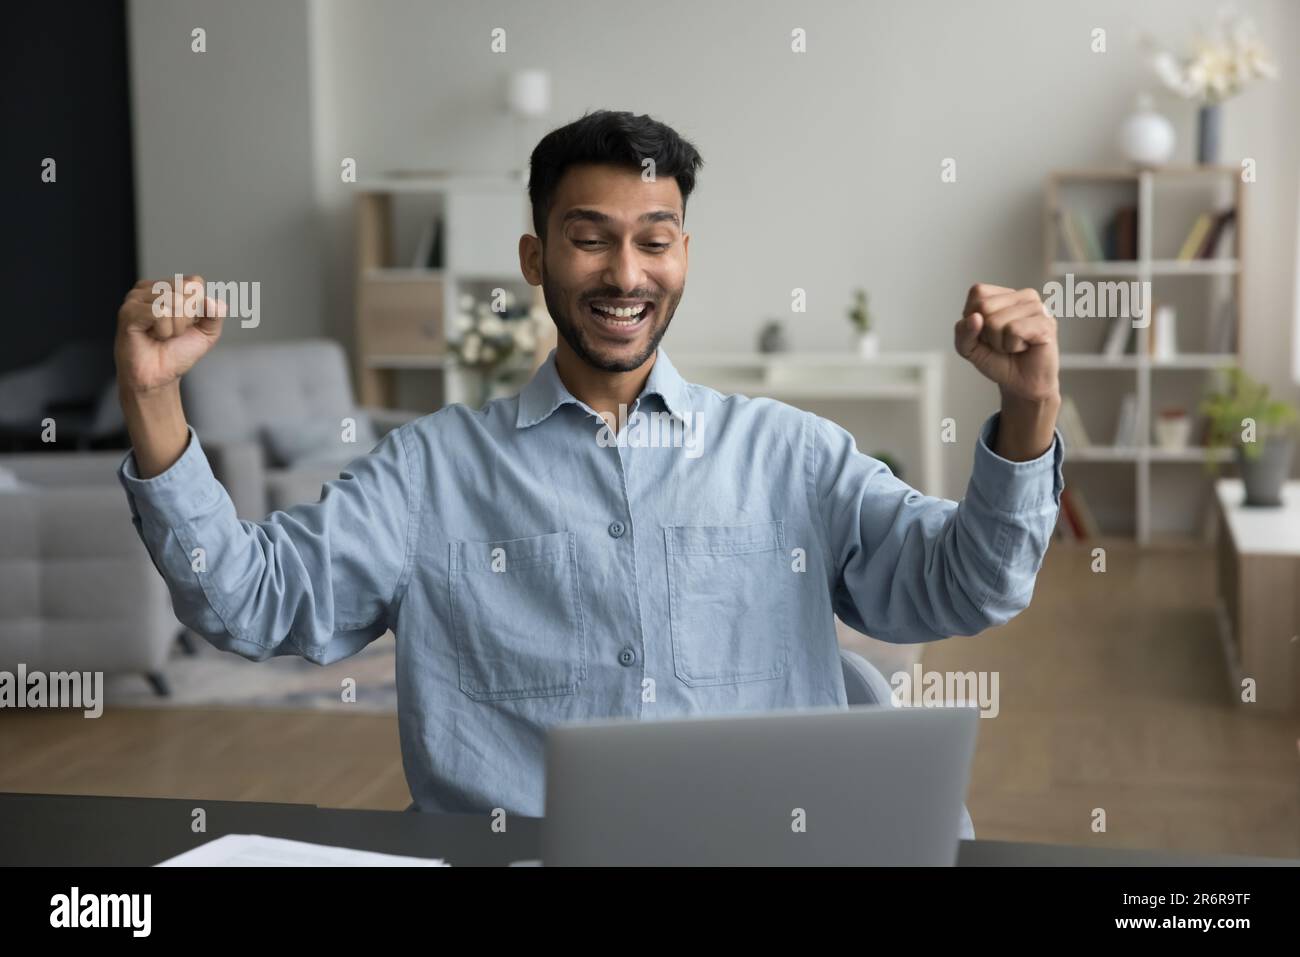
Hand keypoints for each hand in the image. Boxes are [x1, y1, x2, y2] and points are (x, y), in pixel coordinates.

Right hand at [115, 275, 225, 394]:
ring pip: (174, 302)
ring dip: (176, 327)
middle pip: (186, 291)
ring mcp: (136, 298)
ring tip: (162, 336)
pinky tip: (152, 337)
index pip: (194, 283)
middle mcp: (150, 288)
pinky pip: (160, 313)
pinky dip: (164, 330)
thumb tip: (213, 301)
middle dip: (187, 318)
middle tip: (171, 333)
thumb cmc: (178, 352)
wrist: (160, 377)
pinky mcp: (128, 311)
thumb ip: (216, 314)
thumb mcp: (207, 332)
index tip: (185, 325)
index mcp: (167, 287)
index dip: (198, 308)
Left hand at [954, 283, 1058, 402]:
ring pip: (996, 321)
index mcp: (1005, 294)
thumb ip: (963, 332)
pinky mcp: (1046, 323)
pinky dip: (1012, 345)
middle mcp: (1024, 296)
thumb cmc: (998, 360)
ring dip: (999, 343)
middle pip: (984, 307)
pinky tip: (1024, 347)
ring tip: (1014, 346)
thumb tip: (975, 317)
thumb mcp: (968, 347)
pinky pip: (1013, 330)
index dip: (973, 320)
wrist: (1021, 384)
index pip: (977, 293)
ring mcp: (1038, 308)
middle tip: (1002, 342)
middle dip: (986, 334)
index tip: (987, 333)